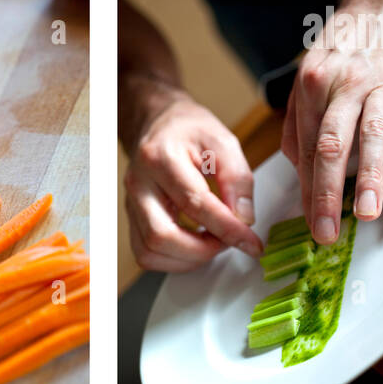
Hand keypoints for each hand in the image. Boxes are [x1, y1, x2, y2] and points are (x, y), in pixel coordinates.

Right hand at [124, 79, 261, 271]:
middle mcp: (139, 183)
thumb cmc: (190, 130)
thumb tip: (243, 219)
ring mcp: (130, 203)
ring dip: (187, 259)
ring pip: (150, 251)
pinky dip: (173, 259)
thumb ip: (237, 178)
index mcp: (160, 158)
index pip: (194, 203)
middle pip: (162, 236)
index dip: (227, 229)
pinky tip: (193, 246)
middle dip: (202, 250)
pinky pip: (145, 253)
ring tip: (212, 243)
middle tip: (228, 242)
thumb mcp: (223, 141)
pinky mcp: (131, 217)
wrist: (160, 124)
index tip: (252, 242)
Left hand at [282, 12, 382, 243]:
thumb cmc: (340, 52)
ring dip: (369, 180)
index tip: (308, 221)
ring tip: (365, 214)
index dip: (306, 188)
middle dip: (327, 193)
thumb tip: (298, 171)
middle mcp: (345, 86)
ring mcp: (381, 88)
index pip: (305, 146)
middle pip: (332, 145)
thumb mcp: (305, 79)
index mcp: (312, 86)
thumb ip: (298, 125)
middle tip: (326, 231)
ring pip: (372, 138)